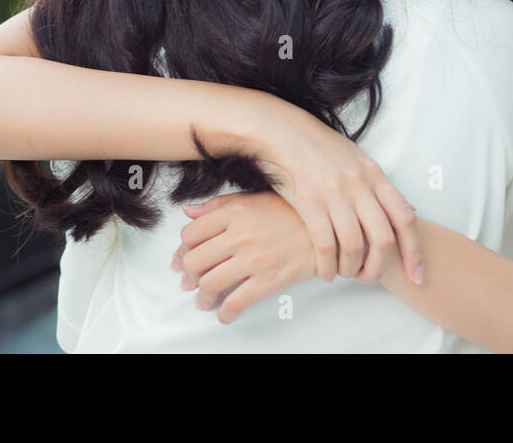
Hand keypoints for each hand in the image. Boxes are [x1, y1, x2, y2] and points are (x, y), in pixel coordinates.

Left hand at [173, 191, 317, 322]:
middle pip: (194, 262)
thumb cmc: (293, 214)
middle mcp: (240, 234)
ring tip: (207, 299)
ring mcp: (254, 259)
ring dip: (203, 297)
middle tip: (193, 281)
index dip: (184, 249)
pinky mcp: (268, 280)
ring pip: (210, 284)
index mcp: (235, 212)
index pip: (191, 233)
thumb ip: (219, 205)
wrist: (328, 230)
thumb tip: (189, 211)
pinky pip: (235, 303)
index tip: (187, 257)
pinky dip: (224, 313)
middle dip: (189, 276)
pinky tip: (225, 313)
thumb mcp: (255, 198)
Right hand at [240, 108, 422, 284]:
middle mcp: (358, 185)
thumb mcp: (357, 159)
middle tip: (369, 278)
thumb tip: (402, 211)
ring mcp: (334, 194)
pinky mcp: (309, 203)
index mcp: (374, 174)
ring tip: (345, 273)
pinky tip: (325, 272)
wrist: (281, 132)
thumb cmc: (319, 147)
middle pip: (382, 238)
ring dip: (352, 269)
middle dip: (379, 267)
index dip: (414, 250)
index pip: (405, 217)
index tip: (416, 273)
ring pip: (354, 246)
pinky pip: (325, 246)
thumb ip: (377, 186)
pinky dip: (327, 266)